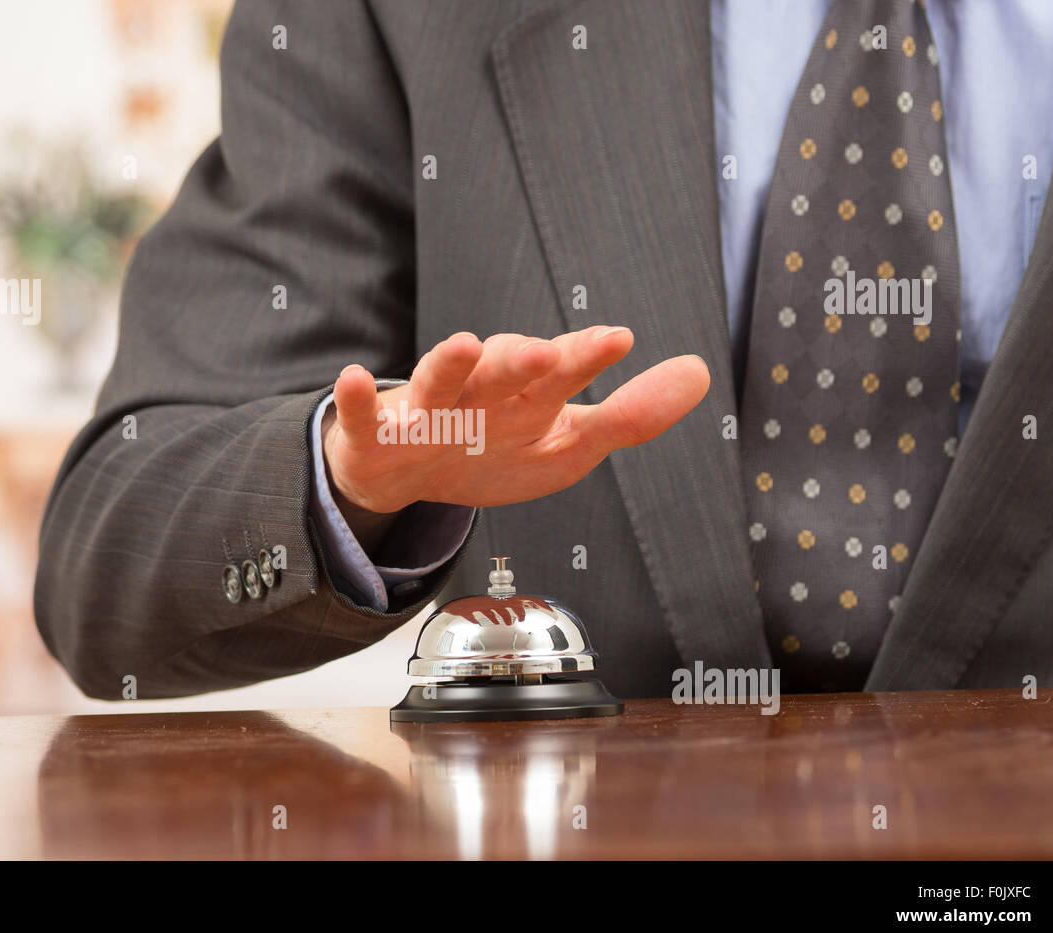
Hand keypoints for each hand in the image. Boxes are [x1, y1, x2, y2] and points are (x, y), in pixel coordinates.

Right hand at [321, 327, 710, 517]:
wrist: (406, 472)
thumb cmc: (491, 449)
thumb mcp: (567, 444)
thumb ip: (631, 415)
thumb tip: (700, 372)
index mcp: (526, 397)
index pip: (560, 374)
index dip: (586, 358)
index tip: (617, 339)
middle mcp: (479, 393)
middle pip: (503, 373)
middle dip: (524, 362)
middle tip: (549, 353)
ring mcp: (426, 411)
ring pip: (439, 384)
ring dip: (450, 364)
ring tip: (465, 345)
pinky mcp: (377, 433)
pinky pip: (363, 418)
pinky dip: (356, 401)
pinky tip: (352, 381)